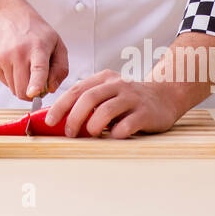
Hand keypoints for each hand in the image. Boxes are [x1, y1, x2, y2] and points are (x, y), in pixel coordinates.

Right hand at [0, 0, 68, 100]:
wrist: (3, 15)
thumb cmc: (33, 30)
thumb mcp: (56, 43)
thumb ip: (61, 68)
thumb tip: (51, 88)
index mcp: (37, 47)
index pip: (38, 68)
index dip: (37, 83)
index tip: (34, 93)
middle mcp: (19, 52)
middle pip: (24, 89)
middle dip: (33, 94)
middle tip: (39, 84)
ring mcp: (3, 58)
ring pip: (15, 90)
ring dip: (23, 86)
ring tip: (26, 68)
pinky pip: (6, 84)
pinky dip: (13, 80)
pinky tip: (15, 65)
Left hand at [44, 70, 185, 137]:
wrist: (165, 97)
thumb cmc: (128, 100)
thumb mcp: (108, 94)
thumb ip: (88, 102)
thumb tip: (60, 120)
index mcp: (104, 79)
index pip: (76, 89)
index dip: (60, 106)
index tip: (49, 121)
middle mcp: (117, 85)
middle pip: (89, 98)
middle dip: (74, 117)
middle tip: (69, 133)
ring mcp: (132, 98)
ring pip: (106, 110)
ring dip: (93, 125)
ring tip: (90, 134)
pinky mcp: (146, 113)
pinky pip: (128, 124)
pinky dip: (116, 133)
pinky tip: (113, 137)